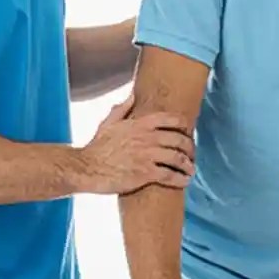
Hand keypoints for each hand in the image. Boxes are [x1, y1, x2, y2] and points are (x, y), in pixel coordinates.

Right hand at [78, 96, 194, 194]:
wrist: (87, 168)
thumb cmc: (97, 148)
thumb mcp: (108, 123)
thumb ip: (122, 109)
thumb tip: (132, 96)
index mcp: (140, 124)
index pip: (171, 119)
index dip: (184, 126)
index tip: (188, 133)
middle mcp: (147, 137)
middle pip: (179, 140)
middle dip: (190, 148)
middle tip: (191, 154)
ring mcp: (147, 155)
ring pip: (178, 158)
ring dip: (188, 165)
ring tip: (190, 170)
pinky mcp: (145, 173)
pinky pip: (170, 176)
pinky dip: (181, 179)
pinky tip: (184, 182)